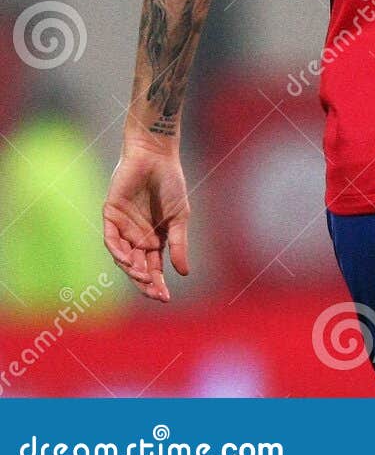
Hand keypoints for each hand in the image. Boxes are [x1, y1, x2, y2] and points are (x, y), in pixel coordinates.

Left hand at [103, 137, 190, 301]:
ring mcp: (123, 227)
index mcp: (155, 238)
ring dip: (132, 269)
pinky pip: (111, 239)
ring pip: (124, 256)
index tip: (166, 297)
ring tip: (144, 277)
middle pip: (138, 266)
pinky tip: (129, 260)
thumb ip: (179, 244)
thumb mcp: (179, 218)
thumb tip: (184, 273)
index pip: (154, 267)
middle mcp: (137, 236)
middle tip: (155, 293)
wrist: (156, 157)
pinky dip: (118, 251)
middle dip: (145, 282)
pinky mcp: (110, 215)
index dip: (158, 283)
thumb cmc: (171, 184)